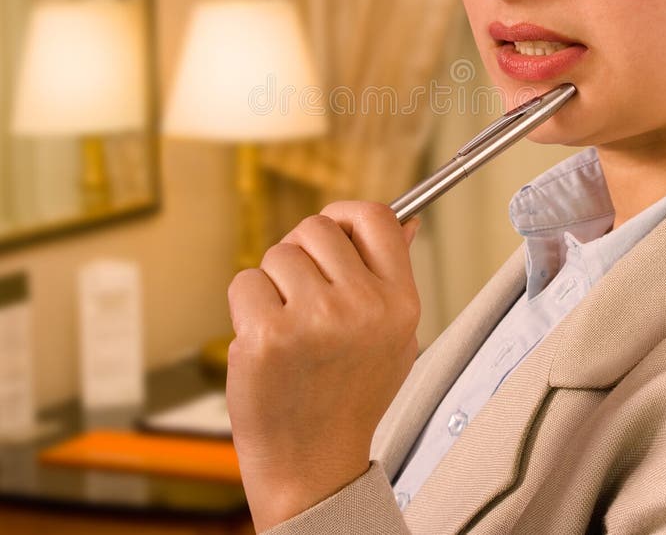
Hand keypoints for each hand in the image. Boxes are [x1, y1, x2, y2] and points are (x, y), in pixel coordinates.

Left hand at [226, 201, 420, 528]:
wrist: (313, 462)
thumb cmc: (351, 395)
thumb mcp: (396, 335)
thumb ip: (397, 274)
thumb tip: (407, 221)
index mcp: (400, 302)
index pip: (376, 217)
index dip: (346, 215)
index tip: (333, 230)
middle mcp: (362, 306)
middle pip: (316, 228)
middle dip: (301, 253)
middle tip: (302, 294)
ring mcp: (314, 320)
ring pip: (278, 254)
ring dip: (273, 283)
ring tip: (288, 327)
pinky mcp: (267, 335)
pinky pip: (245, 281)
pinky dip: (246, 306)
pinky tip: (265, 341)